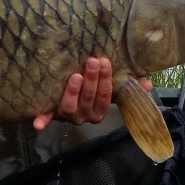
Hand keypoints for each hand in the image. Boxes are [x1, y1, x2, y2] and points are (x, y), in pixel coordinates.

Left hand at [32, 57, 151, 129]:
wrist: (63, 96)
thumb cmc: (90, 90)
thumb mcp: (109, 88)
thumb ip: (127, 86)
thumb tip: (148, 83)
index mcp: (98, 112)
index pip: (105, 97)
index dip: (106, 81)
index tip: (105, 62)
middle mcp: (83, 116)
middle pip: (88, 100)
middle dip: (91, 81)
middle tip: (92, 61)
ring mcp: (66, 116)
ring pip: (70, 108)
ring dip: (73, 92)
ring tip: (75, 76)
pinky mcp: (49, 114)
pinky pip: (46, 118)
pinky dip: (42, 120)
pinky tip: (37, 123)